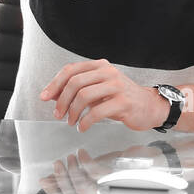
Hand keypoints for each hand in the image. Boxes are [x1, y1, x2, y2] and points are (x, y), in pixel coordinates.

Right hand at [39, 150, 116, 193]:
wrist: (139, 161)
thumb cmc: (114, 170)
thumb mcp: (89, 178)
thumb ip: (70, 182)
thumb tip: (45, 181)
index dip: (54, 193)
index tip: (44, 179)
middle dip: (61, 179)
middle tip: (57, 162)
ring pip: (82, 188)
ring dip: (72, 170)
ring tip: (70, 157)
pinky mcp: (118, 181)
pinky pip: (94, 172)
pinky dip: (84, 160)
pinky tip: (81, 152)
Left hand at [40, 60, 169, 131]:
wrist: (150, 106)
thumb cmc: (121, 99)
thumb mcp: (98, 91)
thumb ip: (77, 91)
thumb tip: (51, 95)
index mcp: (100, 66)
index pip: (71, 70)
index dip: (54, 84)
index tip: (44, 97)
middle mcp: (108, 72)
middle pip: (75, 82)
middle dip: (61, 100)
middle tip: (57, 114)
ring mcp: (117, 86)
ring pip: (84, 95)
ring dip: (72, 112)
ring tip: (71, 122)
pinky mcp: (123, 102)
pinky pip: (96, 111)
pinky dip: (85, 121)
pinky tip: (82, 127)